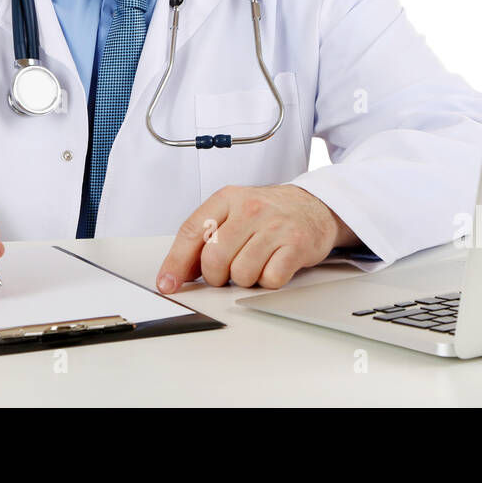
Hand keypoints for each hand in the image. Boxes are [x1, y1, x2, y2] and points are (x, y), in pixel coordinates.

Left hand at [155, 184, 358, 293]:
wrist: (313, 206)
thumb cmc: (268, 213)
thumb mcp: (232, 212)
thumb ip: (204, 237)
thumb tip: (177, 272)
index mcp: (227, 199)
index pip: (191, 232)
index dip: (176, 262)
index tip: (168, 283)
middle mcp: (249, 209)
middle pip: (214, 258)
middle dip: (216, 275)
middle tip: (226, 272)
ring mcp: (274, 226)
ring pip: (241, 273)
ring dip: (245, 279)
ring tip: (254, 263)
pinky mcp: (296, 244)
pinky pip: (270, 279)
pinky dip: (268, 280)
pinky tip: (272, 265)